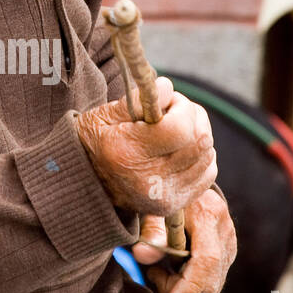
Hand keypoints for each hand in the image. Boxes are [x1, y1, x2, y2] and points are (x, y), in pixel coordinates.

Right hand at [72, 80, 216, 215]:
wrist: (84, 184)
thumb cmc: (95, 142)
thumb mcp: (105, 115)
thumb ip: (138, 99)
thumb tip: (167, 88)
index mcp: (127, 154)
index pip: (180, 128)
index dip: (183, 107)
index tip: (169, 102)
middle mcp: (147, 180)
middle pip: (199, 140)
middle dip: (193, 117)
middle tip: (173, 112)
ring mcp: (163, 196)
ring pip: (207, 155)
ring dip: (197, 135)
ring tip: (174, 132)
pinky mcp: (174, 205)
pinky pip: (208, 172)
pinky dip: (201, 157)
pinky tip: (181, 151)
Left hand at [131, 186, 236, 292]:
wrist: (184, 188)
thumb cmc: (165, 197)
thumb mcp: (153, 208)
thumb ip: (150, 230)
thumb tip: (143, 255)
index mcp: (208, 214)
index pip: (207, 259)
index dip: (190, 285)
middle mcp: (225, 231)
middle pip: (212, 280)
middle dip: (180, 291)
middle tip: (154, 274)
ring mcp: (230, 244)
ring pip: (213, 287)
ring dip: (183, 291)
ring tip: (161, 270)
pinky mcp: (228, 255)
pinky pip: (212, 284)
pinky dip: (190, 287)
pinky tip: (173, 271)